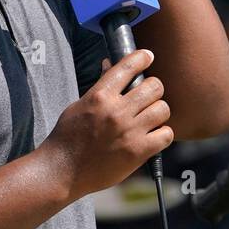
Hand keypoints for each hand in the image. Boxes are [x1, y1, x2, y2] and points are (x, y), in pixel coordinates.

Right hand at [40, 49, 172, 199]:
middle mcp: (117, 111)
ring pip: (163, 108)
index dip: (142, 58)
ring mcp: (129, 131)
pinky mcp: (138, 151)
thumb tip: (109, 64)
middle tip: (148, 98)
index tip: (147, 57)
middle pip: (154, 86)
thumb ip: (99, 87)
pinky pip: (166, 134)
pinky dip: (163, 134)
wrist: (61, 171)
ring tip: (150, 118)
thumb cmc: (68, 138)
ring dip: (159, 111)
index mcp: (100, 96)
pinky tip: (153, 136)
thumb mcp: (79, 106)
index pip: (128, 66)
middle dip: (153, 89)